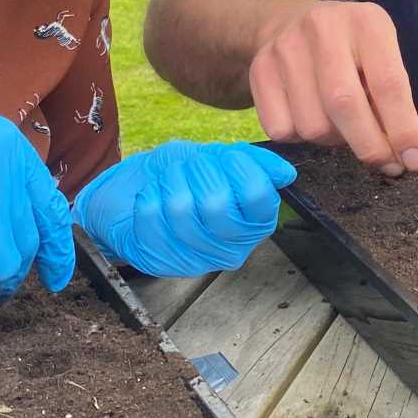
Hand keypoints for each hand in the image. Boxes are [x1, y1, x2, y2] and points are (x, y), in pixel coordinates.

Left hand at [72, 141, 296, 277]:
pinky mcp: (163, 261)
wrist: (132, 196)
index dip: (239, 167)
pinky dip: (149, 194)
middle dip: (198, 171)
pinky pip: (153, 216)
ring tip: (170, 178)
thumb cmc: (181, 177)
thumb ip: (252, 161)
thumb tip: (285, 174)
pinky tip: (152, 195)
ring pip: (182, 208)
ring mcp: (197, 258)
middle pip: (218, 203)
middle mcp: (232, 247)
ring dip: (171, 180)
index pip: (258, 195)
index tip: (224, 156)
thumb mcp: (217, 158)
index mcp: (255, 222)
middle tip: (190, 166)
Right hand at [249, 0, 417, 174]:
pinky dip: (301, 138)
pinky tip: (310, 117)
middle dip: (370, 146)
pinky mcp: (258, 70)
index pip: (388, 83)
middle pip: (345, 105)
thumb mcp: (381, 57)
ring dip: (334, 141)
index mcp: (367, 22)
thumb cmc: (349, 49)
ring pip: (312, 125)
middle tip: (386, 163)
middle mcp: (324, 28)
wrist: (286, 21)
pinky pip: (281, 130)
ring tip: (341, 124)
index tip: (414, 160)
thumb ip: (399, 105)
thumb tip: (417, 158)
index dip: (403, 129)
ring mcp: (286, 48)